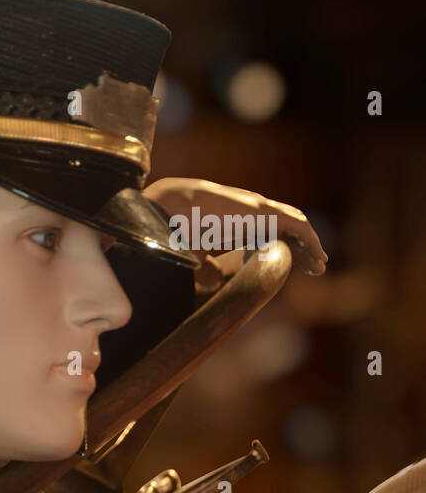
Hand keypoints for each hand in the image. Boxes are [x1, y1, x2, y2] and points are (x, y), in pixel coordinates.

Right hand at [142, 177, 327, 299]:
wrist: (175, 208)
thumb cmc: (178, 228)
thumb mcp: (195, 252)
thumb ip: (205, 267)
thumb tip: (212, 284)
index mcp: (237, 218)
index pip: (268, 230)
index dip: (282, 246)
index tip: (291, 264)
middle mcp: (252, 210)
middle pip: (287, 227)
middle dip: (302, 247)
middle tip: (313, 266)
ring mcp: (261, 208)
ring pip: (297, 226)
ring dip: (309, 245)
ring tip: (318, 265)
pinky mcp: (268, 212)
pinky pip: (299, 227)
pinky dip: (311, 241)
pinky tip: (317, 257)